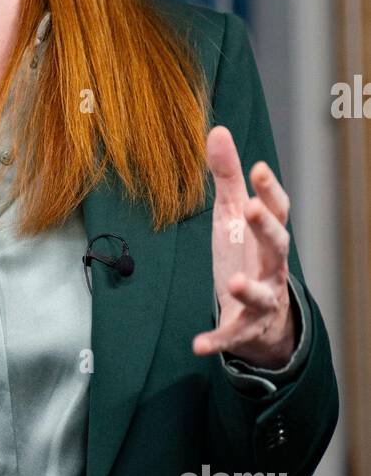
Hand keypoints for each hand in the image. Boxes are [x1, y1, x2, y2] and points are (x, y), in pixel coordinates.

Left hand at [192, 126, 295, 367]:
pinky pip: (231, 335)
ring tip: (231, 283)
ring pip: (261, 293)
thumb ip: (227, 177)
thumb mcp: (232, 216)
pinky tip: (198, 346)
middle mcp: (271, 267)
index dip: (270, 190)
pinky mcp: (244, 327)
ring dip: (247, 288)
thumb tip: (217, 129)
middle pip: (277, 246)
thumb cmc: (247, 258)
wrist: (262, 320)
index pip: (277, 211)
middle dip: (265, 227)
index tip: (259, 167)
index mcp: (267, 238)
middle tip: (250, 207)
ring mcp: (261, 299)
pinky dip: (217, 340)